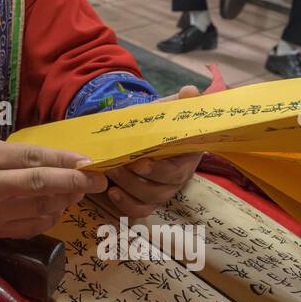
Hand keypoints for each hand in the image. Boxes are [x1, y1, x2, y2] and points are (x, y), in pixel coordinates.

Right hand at [0, 137, 107, 238]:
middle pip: (42, 185)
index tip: (88, 162)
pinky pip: (29, 227)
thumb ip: (14, 154)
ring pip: (40, 209)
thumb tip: (53, 161)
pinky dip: (48, 218)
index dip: (65, 161)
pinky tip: (56, 209)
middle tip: (98, 180)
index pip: (35, 159)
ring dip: (65, 201)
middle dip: (75, 183)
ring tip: (77, 192)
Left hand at [98, 85, 202, 216]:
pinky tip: (112, 192)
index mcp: (186, 158)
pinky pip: (139, 211)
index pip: (178, 172)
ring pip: (149, 201)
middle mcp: (178, 178)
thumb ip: (180, 103)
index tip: (140, 162)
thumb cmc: (159, 123)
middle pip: (162, 190)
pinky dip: (125, 205)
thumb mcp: (167, 110)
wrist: (145, 133)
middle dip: (136, 181)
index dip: (159, 171)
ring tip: (109, 175)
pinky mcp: (148, 199)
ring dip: (127, 190)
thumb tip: (191, 90)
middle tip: (115, 167)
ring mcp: (163, 191)